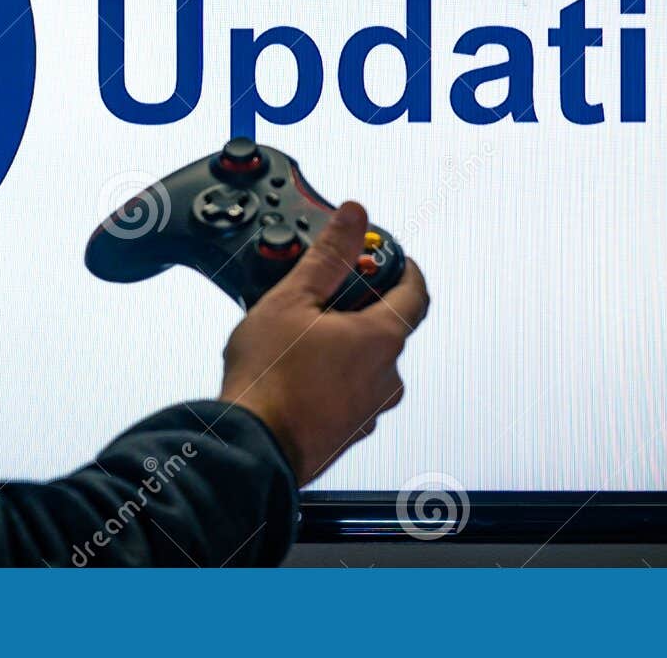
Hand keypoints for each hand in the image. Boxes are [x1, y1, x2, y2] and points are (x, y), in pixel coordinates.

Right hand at [217, 201, 428, 483]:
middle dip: (361, 305)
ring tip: (299, 336)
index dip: (405, 267)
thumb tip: (354, 217)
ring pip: (367, 362)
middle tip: (325, 293)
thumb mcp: (292, 299)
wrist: (250, 450)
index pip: (416, 292)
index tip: (389, 257)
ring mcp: (369, 410)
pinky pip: (350, 392)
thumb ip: (328, 254)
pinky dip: (333, 376)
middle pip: (388, 327)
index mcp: (383, 339)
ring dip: (345, 343)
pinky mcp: (349, 433)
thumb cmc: (268, 380)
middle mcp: (387, 378)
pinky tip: (296, 373)